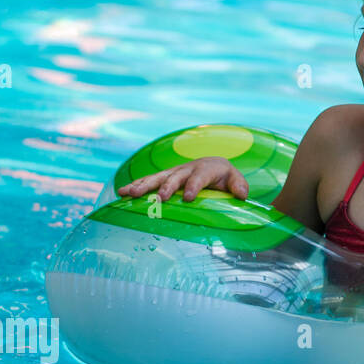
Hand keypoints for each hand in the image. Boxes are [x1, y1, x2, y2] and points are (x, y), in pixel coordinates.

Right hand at [116, 156, 248, 201]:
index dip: (194, 186)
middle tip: (160, 198)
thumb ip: (240, 185)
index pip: (199, 177)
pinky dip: (135, 185)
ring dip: (143, 185)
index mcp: (206, 168)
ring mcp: (173, 172)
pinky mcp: (164, 177)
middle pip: (175, 177)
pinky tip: (121, 193)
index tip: (188, 198)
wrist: (212, 165)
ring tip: (128, 193)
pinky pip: (148, 181)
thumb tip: (242, 195)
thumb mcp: (236, 179)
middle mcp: (187, 168)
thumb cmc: (224, 177)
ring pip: (157, 178)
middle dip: (167, 187)